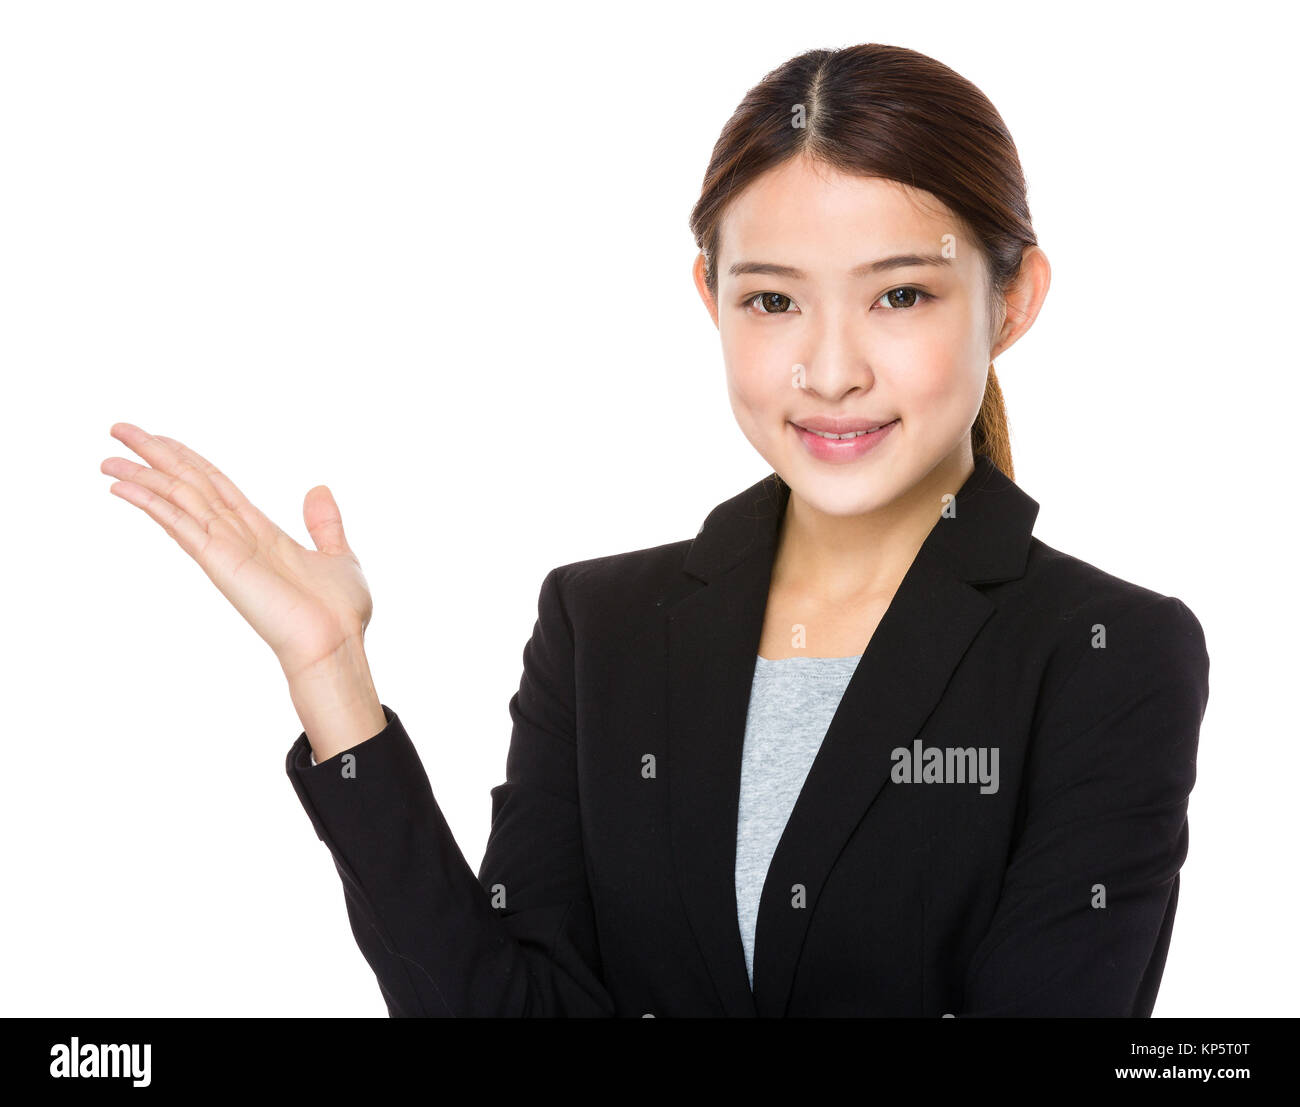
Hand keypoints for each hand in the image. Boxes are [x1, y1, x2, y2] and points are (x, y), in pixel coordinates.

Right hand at [101, 422, 376, 684]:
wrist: (337, 644)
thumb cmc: (339, 613)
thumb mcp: (337, 555)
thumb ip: (324, 523)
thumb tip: (318, 489)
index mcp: (261, 532)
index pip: (215, 484)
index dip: (187, 458)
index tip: (159, 439)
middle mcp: (237, 537)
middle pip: (188, 483)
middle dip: (154, 456)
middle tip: (118, 429)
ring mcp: (225, 549)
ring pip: (178, 499)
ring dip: (142, 476)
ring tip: (106, 459)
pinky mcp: (219, 562)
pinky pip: (179, 525)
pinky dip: (151, 504)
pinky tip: (123, 488)